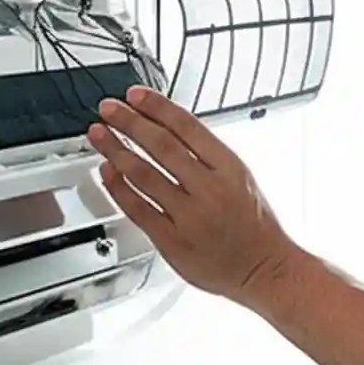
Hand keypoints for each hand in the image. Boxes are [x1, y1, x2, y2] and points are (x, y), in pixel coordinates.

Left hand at [87, 86, 294, 305]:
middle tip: (109, 109)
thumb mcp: (241, 178)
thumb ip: (207, 157)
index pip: (187, 126)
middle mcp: (209, 189)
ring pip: (144, 175)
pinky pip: (138, 209)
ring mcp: (190, 216)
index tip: (135, 95)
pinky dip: (119, 187)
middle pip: (161, 145)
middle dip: (129, 122)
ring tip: (99, 135)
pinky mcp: (173, 241)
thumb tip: (166, 129)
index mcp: (229, 168)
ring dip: (116, 150)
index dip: (157, 106)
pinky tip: (107, 172)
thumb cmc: (253, 226)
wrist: (264, 269)